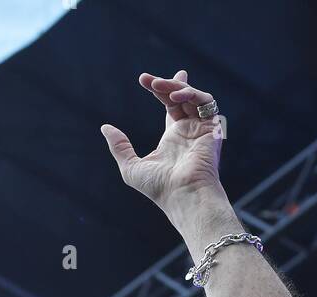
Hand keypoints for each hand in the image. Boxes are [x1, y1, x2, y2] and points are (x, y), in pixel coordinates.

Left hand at [100, 70, 222, 210]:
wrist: (183, 196)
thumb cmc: (159, 188)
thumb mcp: (131, 167)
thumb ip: (119, 147)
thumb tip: (105, 127)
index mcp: (174, 139)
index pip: (171, 106)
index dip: (160, 90)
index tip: (143, 80)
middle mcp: (190, 132)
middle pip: (181, 97)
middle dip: (165, 84)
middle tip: (147, 80)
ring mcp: (202, 129)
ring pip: (193, 96)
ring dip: (176, 87)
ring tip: (158, 87)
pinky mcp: (212, 128)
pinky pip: (206, 102)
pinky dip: (192, 94)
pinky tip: (174, 97)